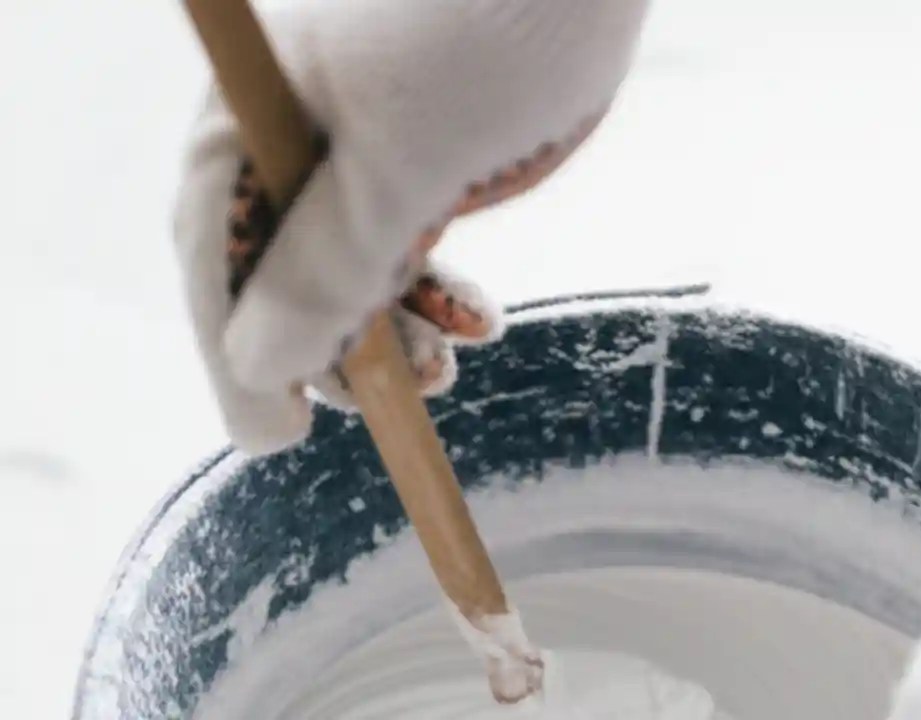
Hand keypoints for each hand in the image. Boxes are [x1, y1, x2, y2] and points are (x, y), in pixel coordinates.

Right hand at [173, 0, 649, 453]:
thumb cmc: (498, 28)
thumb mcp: (409, 157)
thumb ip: (328, 261)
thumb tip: (256, 364)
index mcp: (254, 116)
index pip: (212, 254)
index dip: (236, 353)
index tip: (275, 435)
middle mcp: (289, 130)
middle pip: (274, 267)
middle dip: (329, 345)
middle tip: (394, 397)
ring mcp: (354, 140)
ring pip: (344, 263)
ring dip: (391, 329)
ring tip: (451, 366)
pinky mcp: (415, 147)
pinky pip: (400, 240)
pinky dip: (433, 289)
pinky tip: (479, 319)